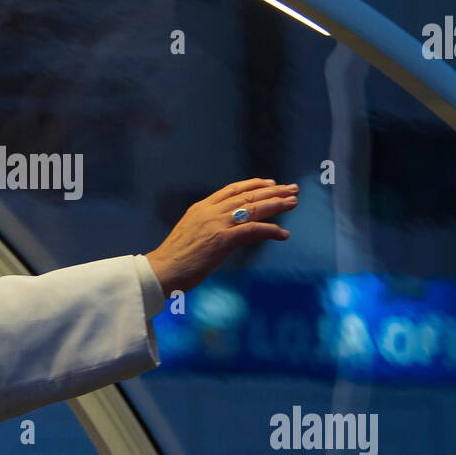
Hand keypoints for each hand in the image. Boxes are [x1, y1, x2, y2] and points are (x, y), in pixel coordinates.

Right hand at [145, 179, 298, 294]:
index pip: (232, 190)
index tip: (270, 183)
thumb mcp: (191, 234)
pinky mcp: (221, 240)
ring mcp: (216, 224)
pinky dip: (270, 230)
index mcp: (201, 208)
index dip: (253, 185)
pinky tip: (282, 234)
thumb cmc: (174, 259)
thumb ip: (208, 226)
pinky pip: (252, 230)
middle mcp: (210, 212)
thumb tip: (226, 231)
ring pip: (253, 208)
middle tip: (292, 189)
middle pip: (247, 196)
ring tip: (294, 202)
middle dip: (272, 191)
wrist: (161, 271)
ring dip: (276, 205)